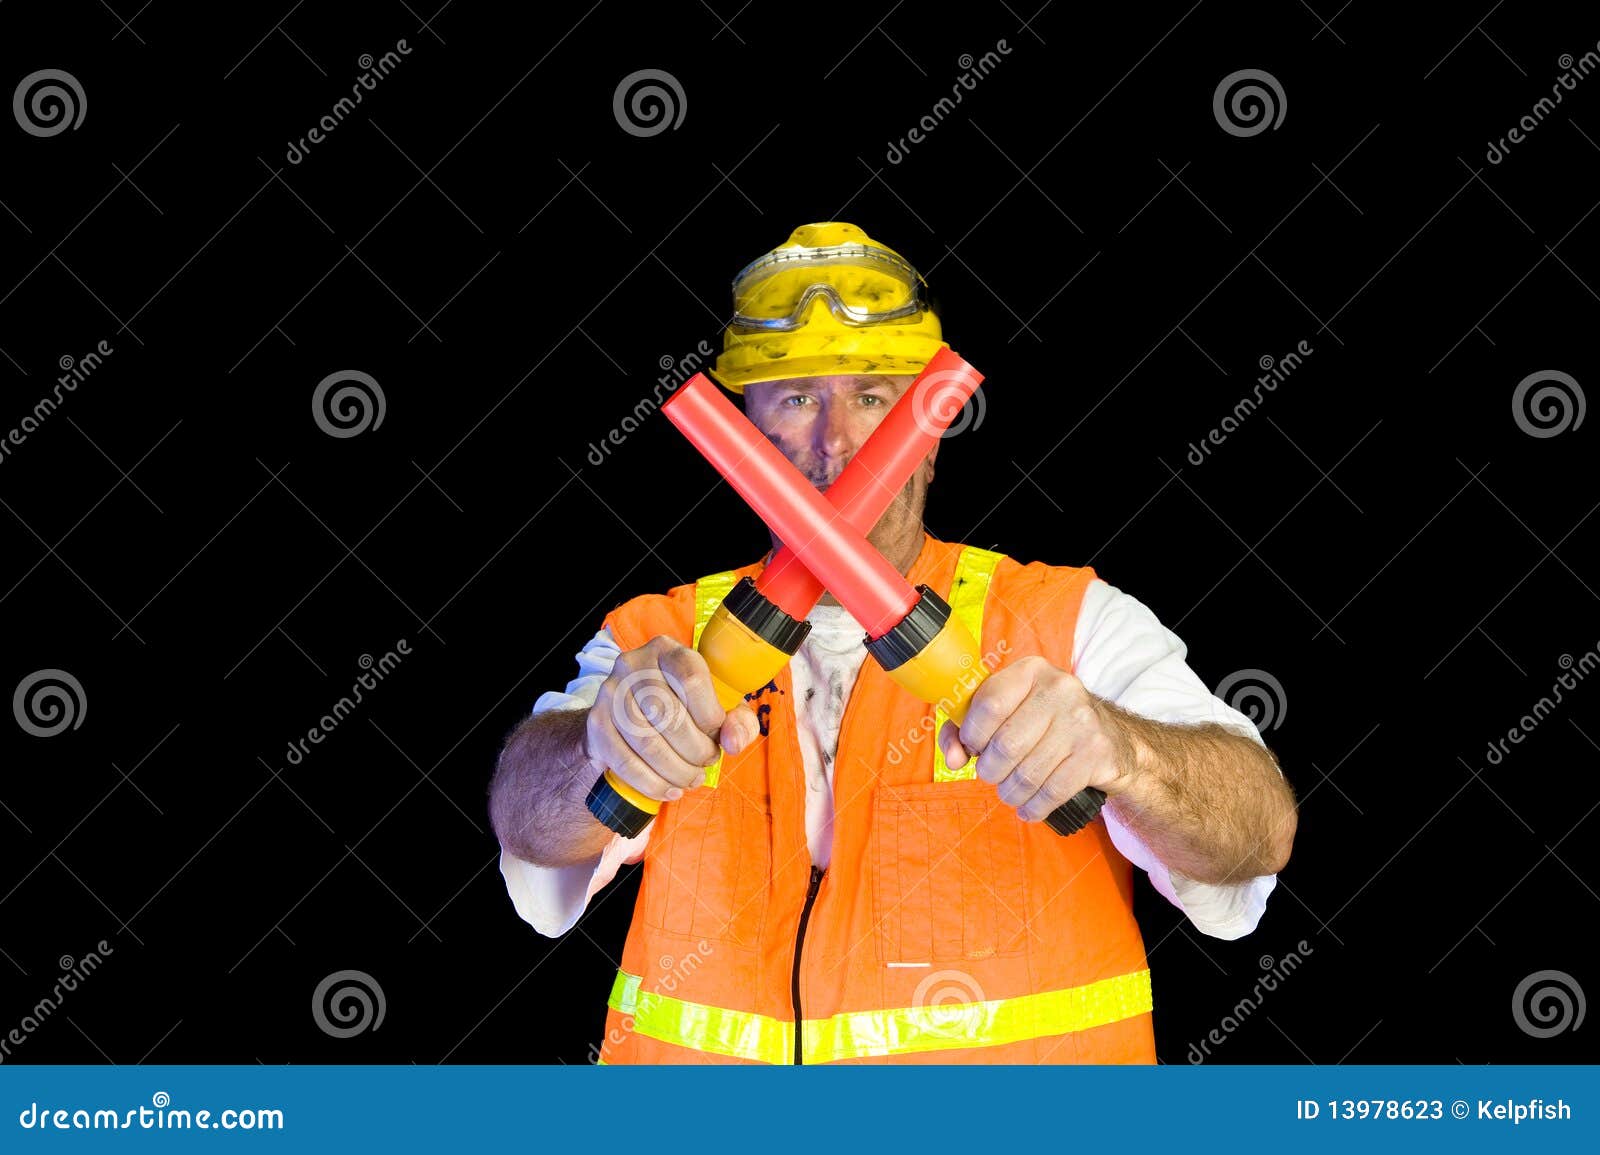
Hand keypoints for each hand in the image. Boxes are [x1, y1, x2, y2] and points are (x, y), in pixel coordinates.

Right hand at [586, 636, 760, 803]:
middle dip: (696, 751)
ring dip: (676, 771)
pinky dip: (651, 783)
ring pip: (648, 743)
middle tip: (707, 763)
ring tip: (691, 779)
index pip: (691, 678)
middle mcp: (634, 664)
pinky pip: (624, 761)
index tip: (718, 735)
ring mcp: (611, 693)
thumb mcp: (718, 705)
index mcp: (668, 651)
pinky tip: (669, 789)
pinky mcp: (597, 722)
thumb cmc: (683, 706)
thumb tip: (734, 742)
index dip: (710, 715)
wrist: (629, 711)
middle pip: (670, 715)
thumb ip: (737, 720)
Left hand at [937, 655, 1134, 821]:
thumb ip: (965, 728)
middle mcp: (1060, 689)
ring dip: (1010, 793)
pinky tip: (1028, 807)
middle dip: (990, 770)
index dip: (971, 735)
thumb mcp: (1006, 710)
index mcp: (1031, 671)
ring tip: (1010, 792)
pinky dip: (1034, 807)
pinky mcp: (1097, 752)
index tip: (973, 747)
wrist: (1111, 736)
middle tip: (992, 774)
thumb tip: (954, 759)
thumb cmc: (1044, 722)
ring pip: (1027, 774)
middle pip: (1006, 745)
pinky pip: (1052, 791)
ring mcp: (1081, 721)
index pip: (989, 705)